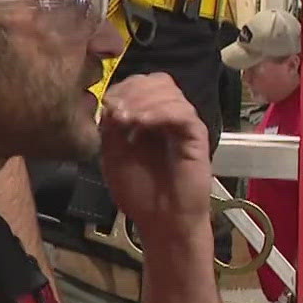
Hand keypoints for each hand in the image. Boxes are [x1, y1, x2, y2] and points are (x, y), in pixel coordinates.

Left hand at [97, 74, 212, 245]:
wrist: (163, 222)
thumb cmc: (140, 193)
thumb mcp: (113, 157)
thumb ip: (110, 129)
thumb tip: (109, 103)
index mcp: (148, 117)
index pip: (139, 84)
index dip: (121, 89)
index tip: (105, 106)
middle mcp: (168, 116)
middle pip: (156, 80)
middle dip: (132, 91)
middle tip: (116, 111)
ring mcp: (183, 124)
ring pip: (169, 92)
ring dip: (143, 100)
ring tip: (126, 120)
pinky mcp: (196, 135)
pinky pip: (181, 112)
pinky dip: (160, 112)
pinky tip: (142, 125)